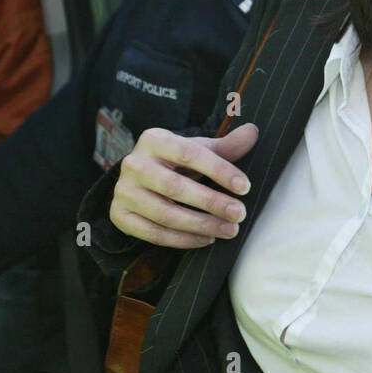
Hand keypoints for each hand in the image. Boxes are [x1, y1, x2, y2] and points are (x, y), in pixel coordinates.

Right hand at [110, 123, 258, 248]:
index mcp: (154, 139)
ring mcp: (123, 191)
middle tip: (240, 214)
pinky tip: (205, 239)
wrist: (140, 177)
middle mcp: (133, 163)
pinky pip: (152, 233)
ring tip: (228, 230)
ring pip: (165, 214)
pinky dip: (182, 240)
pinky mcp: (118, 215)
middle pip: (176, 187)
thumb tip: (253, 132)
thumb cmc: (176, 161)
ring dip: (200, 225)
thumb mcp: (198, 149)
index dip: (219, 170)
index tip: (245, 187)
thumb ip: (225, 146)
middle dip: (212, 203)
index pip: (189, 154)